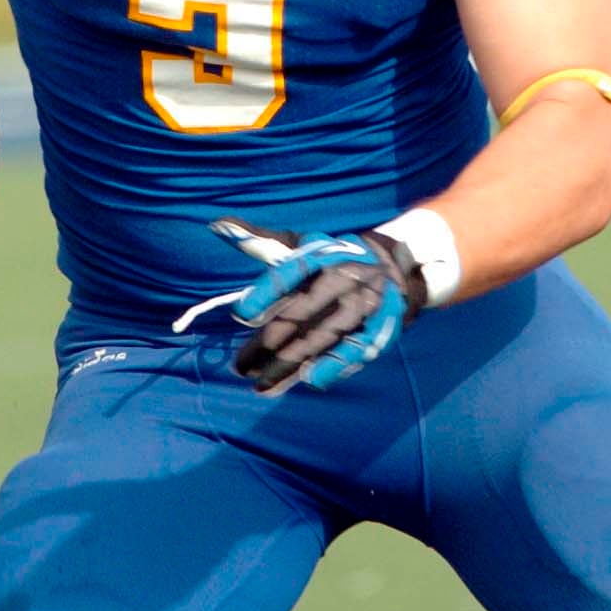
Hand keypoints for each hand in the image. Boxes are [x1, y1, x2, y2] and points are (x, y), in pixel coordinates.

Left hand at [214, 215, 427, 395]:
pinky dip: (335, 364)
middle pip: (301, 312)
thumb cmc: (332, 258)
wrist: (394, 265)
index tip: (240, 315)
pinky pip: (357, 347)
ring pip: (322, 336)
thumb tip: (216, 226)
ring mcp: (363, 302)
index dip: (265, 293)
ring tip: (261, 385)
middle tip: (240, 367)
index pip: (290, 272)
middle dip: (268, 342)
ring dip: (291, 363)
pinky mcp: (381, 325)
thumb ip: (259, 241)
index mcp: (321, 254)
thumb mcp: (300, 245)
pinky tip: (310, 380)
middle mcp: (343, 276)